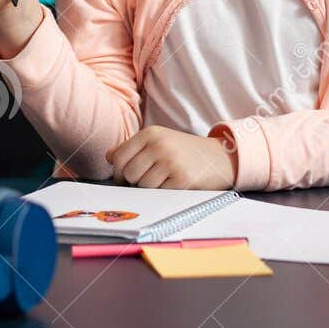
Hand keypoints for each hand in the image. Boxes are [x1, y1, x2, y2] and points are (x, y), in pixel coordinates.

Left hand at [107, 126, 235, 189]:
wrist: (220, 157)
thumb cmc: (184, 152)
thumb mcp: (159, 141)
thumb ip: (132, 148)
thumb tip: (108, 156)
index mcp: (150, 133)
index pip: (118, 157)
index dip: (118, 172)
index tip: (126, 178)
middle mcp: (159, 145)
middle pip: (128, 174)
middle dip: (133, 182)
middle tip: (148, 181)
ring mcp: (171, 162)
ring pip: (142, 186)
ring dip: (149, 189)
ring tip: (164, 181)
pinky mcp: (182, 179)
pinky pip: (158, 194)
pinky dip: (163, 193)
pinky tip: (174, 185)